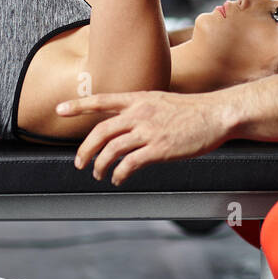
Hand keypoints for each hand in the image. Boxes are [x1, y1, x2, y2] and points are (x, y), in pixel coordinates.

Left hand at [56, 90, 233, 183]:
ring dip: (100, 166)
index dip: (78, 105)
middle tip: (80, 163)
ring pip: (111, 150)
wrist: (217, 114)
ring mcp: (148, 131)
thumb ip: (141, 111)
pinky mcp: (159, 149)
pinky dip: (119, 174)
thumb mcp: (162, 101)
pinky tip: (119, 179)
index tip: (60, 110)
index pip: (102, 100)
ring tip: (99, 174)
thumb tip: (125, 125)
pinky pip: (129, 164)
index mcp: (139, 99)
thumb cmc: (194, 110)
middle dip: (85, 150)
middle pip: (100, 132)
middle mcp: (140, 113)